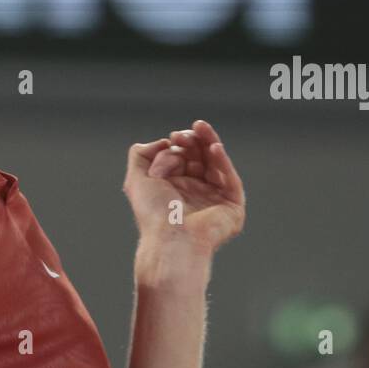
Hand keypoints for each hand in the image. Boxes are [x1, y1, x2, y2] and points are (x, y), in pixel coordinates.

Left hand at [123, 119, 245, 254]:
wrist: (170, 239)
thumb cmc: (153, 215)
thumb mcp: (136, 179)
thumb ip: (141, 154)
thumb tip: (163, 142)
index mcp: (175, 188)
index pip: (182, 159)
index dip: (178, 146)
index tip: (172, 139)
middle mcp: (195, 192)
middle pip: (200, 158)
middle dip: (194, 142)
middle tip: (185, 134)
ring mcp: (215, 199)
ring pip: (216, 164)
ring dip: (209, 143)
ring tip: (201, 128)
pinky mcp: (232, 206)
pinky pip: (230, 178)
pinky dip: (223, 161)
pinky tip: (214, 147)